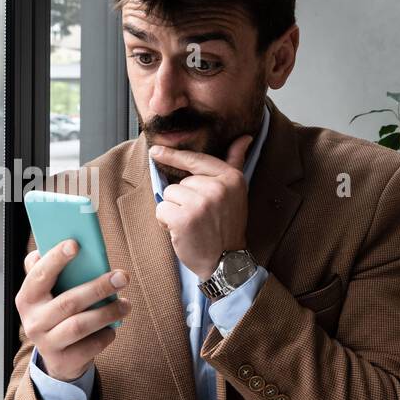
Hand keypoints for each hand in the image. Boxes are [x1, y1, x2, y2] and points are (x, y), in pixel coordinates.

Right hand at [15, 239, 130, 381]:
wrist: (58, 357)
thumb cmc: (57, 313)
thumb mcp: (47, 294)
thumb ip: (49, 270)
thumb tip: (64, 241)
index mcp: (26, 298)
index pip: (39, 275)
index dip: (56, 258)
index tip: (76, 244)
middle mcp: (32, 321)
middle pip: (68, 302)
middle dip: (98, 288)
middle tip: (122, 276)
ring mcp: (47, 343)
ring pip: (80, 325)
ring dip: (108, 312)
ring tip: (125, 304)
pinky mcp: (64, 360)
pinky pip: (91, 345)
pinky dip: (106, 334)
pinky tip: (113, 326)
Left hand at [149, 134, 251, 279]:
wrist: (226, 261)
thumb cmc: (226, 226)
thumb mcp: (236, 193)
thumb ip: (235, 163)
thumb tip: (244, 137)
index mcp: (231, 178)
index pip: (197, 160)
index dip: (174, 155)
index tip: (155, 151)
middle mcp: (217, 188)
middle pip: (180, 182)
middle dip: (183, 200)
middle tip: (200, 217)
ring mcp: (200, 203)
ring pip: (169, 194)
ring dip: (174, 210)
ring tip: (192, 224)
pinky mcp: (184, 218)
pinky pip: (161, 209)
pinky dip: (165, 222)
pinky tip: (181, 231)